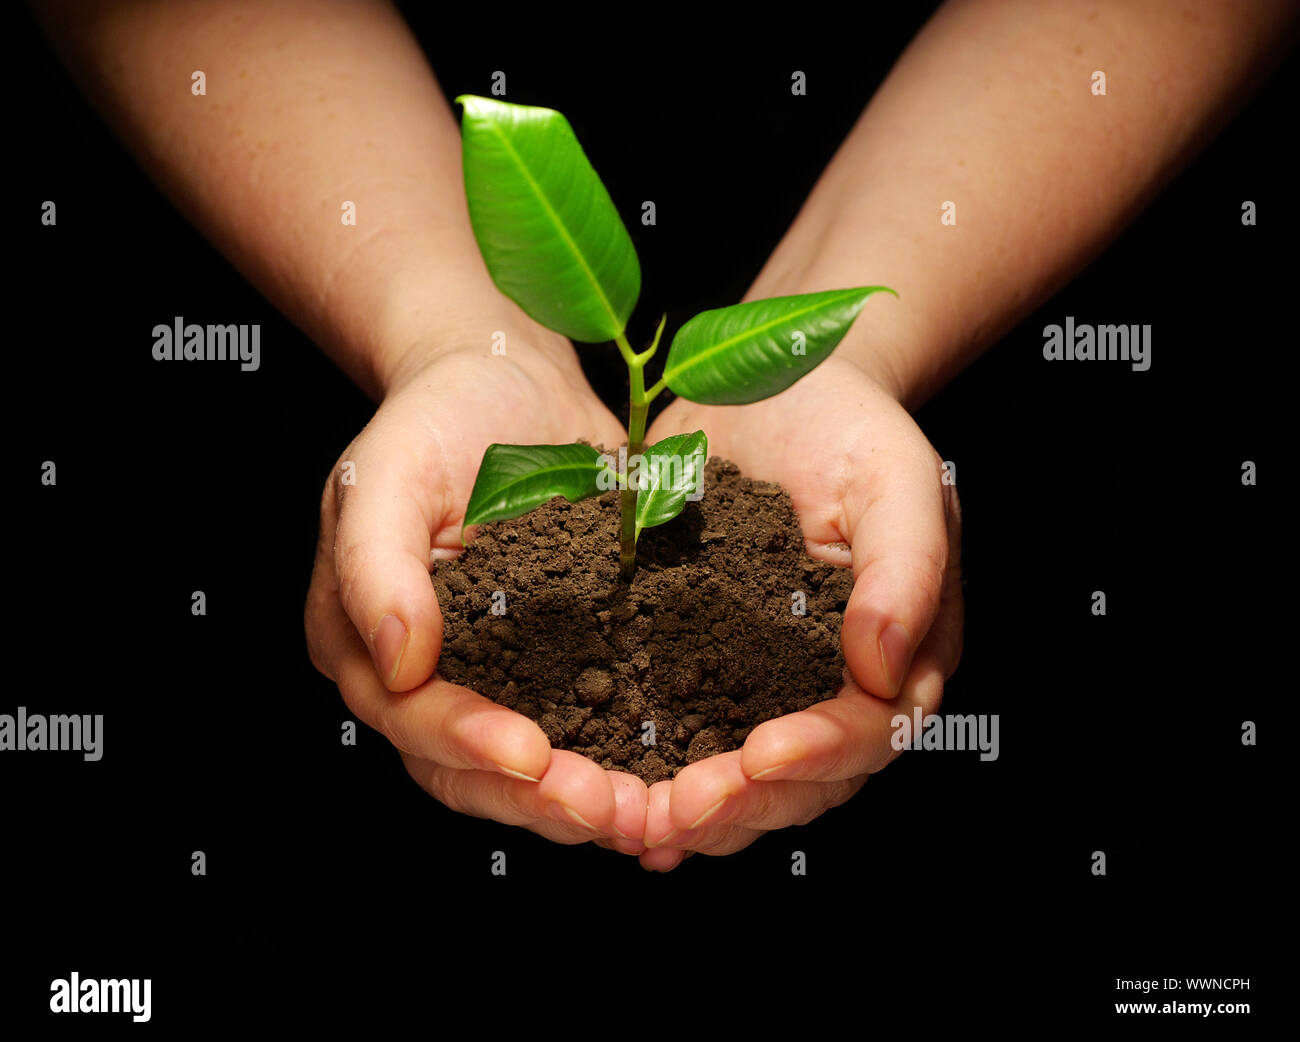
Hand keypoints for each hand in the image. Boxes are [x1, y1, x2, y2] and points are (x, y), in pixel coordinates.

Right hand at [304, 330, 651, 854]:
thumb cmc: (437, 414)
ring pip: (530, 768)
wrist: (511, 381)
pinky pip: (585, 725)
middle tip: (614, 813)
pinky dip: (622, 757)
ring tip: (651, 815)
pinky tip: (674, 774)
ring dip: (586, 798)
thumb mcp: (388, 471)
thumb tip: (396, 662)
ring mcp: (494, 673)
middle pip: (470, 769)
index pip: (411, 717)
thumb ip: (376, 564)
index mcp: (365, 640)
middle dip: (540, 799)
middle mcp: (424, 675)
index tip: (535, 756)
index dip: (470, 744)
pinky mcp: (557, 660)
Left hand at [636, 353, 963, 869]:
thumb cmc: (847, 424)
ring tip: (635, 825)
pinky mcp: (701, 664)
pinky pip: (681, 734)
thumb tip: (885, 672)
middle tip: (676, 814)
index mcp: (901, 651)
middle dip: (742, 803)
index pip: (869, 730)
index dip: (819, 754)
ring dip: (693, 810)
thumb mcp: (895, 477)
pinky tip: (610, 798)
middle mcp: (836, 684)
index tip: (758, 756)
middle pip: (803, 779)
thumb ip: (907, 569)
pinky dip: (652, 774)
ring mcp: (766, 682)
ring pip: (741, 777)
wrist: (767, 383)